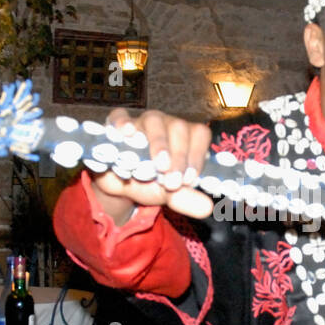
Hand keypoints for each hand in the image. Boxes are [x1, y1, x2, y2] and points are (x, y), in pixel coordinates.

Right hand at [90, 109, 213, 224]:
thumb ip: (187, 199)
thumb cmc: (150, 183)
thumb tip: (207, 208)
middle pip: (179, 127)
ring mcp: (142, 121)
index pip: (199, 134)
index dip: (197, 155)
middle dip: (179, 156)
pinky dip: (123, 123)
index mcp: (185, 138)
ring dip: (159, 143)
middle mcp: (166, 124)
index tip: (189, 179)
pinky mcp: (118, 123)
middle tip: (172, 182)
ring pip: (155, 120)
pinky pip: (120, 116)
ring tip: (159, 165)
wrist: (119, 185)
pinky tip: (127, 134)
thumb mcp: (168, 194)